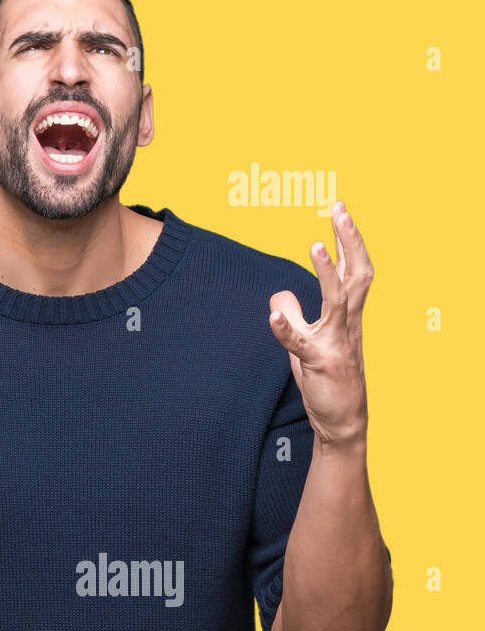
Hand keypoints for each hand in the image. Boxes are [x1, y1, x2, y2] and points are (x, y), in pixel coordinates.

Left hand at [268, 201, 372, 450]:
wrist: (340, 421)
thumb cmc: (325, 377)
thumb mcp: (305, 341)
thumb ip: (295, 314)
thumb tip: (279, 296)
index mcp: (347, 314)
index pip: (354, 269)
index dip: (349, 240)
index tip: (340, 210)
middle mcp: (348, 323)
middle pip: (356, 274)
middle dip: (349, 240)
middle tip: (339, 209)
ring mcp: (336, 342)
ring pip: (337, 301)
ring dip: (325, 273)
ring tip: (314, 246)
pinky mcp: (320, 362)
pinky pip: (302, 343)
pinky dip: (288, 328)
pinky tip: (273, 317)